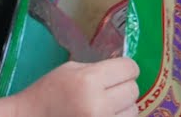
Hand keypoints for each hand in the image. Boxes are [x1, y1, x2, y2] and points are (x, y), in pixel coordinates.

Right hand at [15, 58, 138, 116]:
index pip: (130, 68)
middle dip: (123, 88)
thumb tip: (124, 69)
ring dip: (122, 108)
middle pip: (133, 90)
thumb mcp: (70, 70)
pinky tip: (102, 115)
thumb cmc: (47, 94)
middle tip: (109, 90)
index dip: (125, 69)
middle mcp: (98, 104)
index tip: (118, 72)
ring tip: (104, 107)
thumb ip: (99, 68)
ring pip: (133, 111)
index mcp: (89, 80)